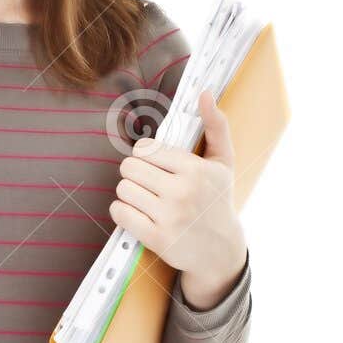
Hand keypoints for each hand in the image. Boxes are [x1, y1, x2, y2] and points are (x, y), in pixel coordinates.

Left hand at [110, 89, 247, 308]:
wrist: (220, 250)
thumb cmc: (217, 199)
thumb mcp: (223, 162)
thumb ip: (216, 125)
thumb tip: (205, 93)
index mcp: (196, 169)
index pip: (145, 149)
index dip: (146, 157)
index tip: (156, 166)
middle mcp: (182, 192)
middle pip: (129, 167)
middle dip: (135, 174)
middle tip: (148, 183)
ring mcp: (169, 217)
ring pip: (123, 189)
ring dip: (128, 193)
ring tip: (144, 199)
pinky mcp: (157, 238)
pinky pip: (119, 213)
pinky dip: (122, 212)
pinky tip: (136, 213)